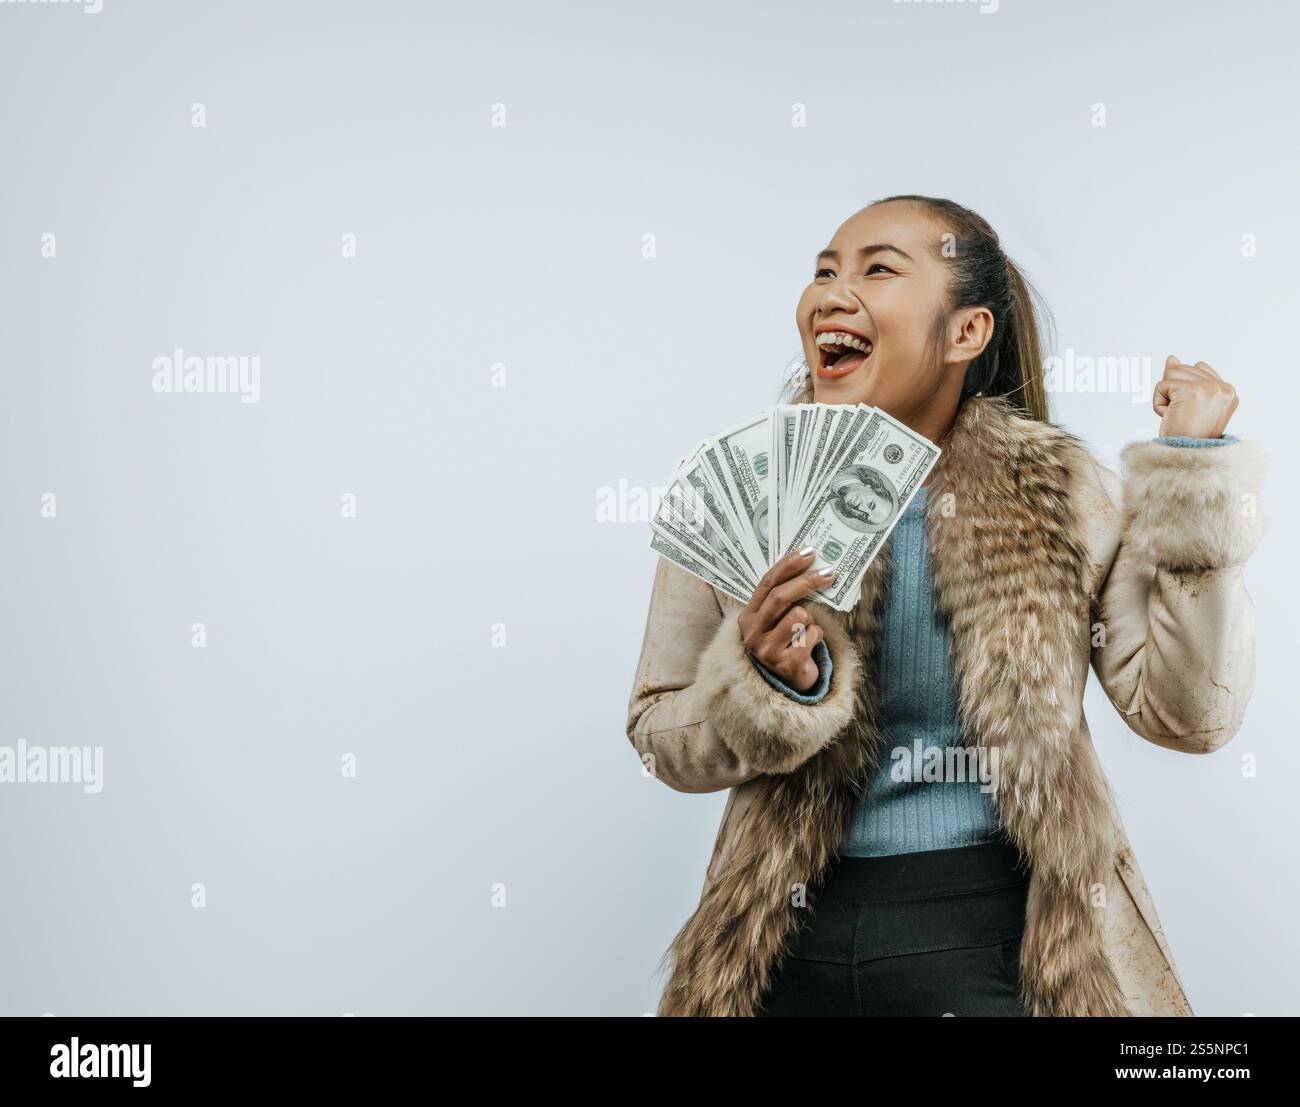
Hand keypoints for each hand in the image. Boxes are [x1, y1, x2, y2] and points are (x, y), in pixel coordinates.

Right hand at [737, 547, 837, 692]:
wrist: (787, 685)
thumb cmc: (786, 644)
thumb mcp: (778, 620)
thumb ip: (786, 598)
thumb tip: (813, 567)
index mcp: (748, 617)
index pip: (767, 584)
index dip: (788, 566)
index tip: (809, 552)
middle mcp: (752, 634)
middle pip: (781, 598)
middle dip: (807, 582)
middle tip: (830, 572)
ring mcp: (767, 651)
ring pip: (800, 616)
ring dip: (810, 620)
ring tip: (804, 632)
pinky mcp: (786, 664)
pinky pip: (811, 635)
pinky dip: (816, 637)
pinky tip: (808, 647)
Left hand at [1153, 355, 1237, 437]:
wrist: (1185, 456)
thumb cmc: (1186, 434)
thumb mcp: (1188, 404)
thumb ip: (1184, 379)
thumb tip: (1172, 358)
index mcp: (1229, 391)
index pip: (1198, 368)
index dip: (1184, 388)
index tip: (1191, 411)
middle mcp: (1223, 388)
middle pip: (1183, 368)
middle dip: (1174, 391)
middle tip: (1183, 416)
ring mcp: (1209, 388)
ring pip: (1171, 374)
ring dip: (1165, 396)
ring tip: (1177, 416)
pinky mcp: (1191, 391)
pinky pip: (1161, 385)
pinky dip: (1158, 402)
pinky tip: (1169, 416)